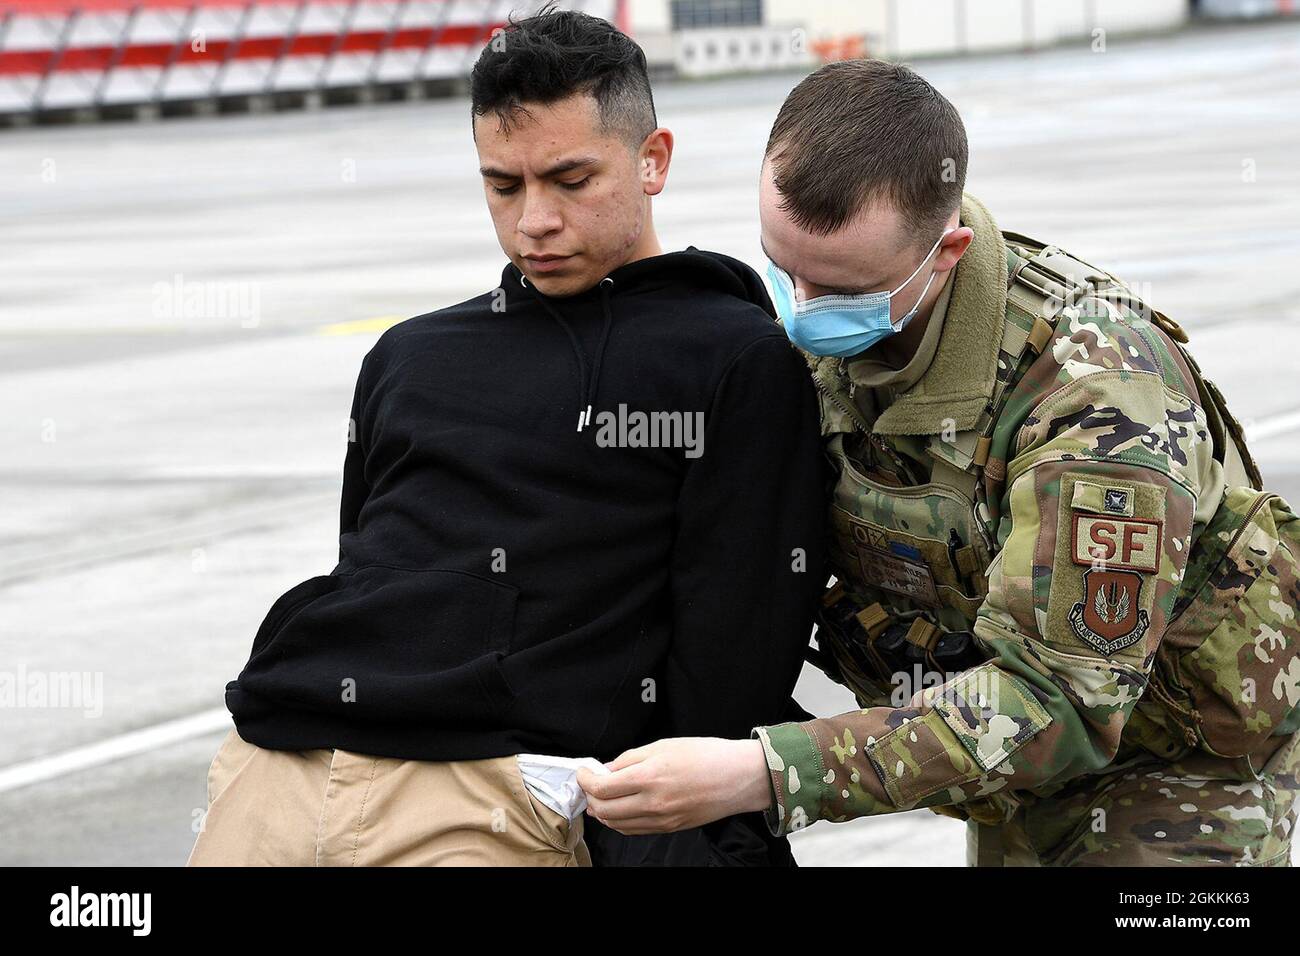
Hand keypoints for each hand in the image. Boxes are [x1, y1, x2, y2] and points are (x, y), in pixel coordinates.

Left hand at [576, 737, 771, 834]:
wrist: (739, 777)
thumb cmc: (706, 754)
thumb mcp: (663, 745)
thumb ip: (630, 758)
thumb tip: (608, 769)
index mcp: (649, 776)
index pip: (602, 787)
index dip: (585, 780)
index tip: (583, 771)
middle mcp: (653, 803)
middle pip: (604, 810)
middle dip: (590, 797)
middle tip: (589, 784)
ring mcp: (661, 819)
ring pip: (616, 824)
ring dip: (602, 812)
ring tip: (601, 797)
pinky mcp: (670, 828)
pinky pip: (634, 830)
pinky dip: (619, 821)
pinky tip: (620, 808)